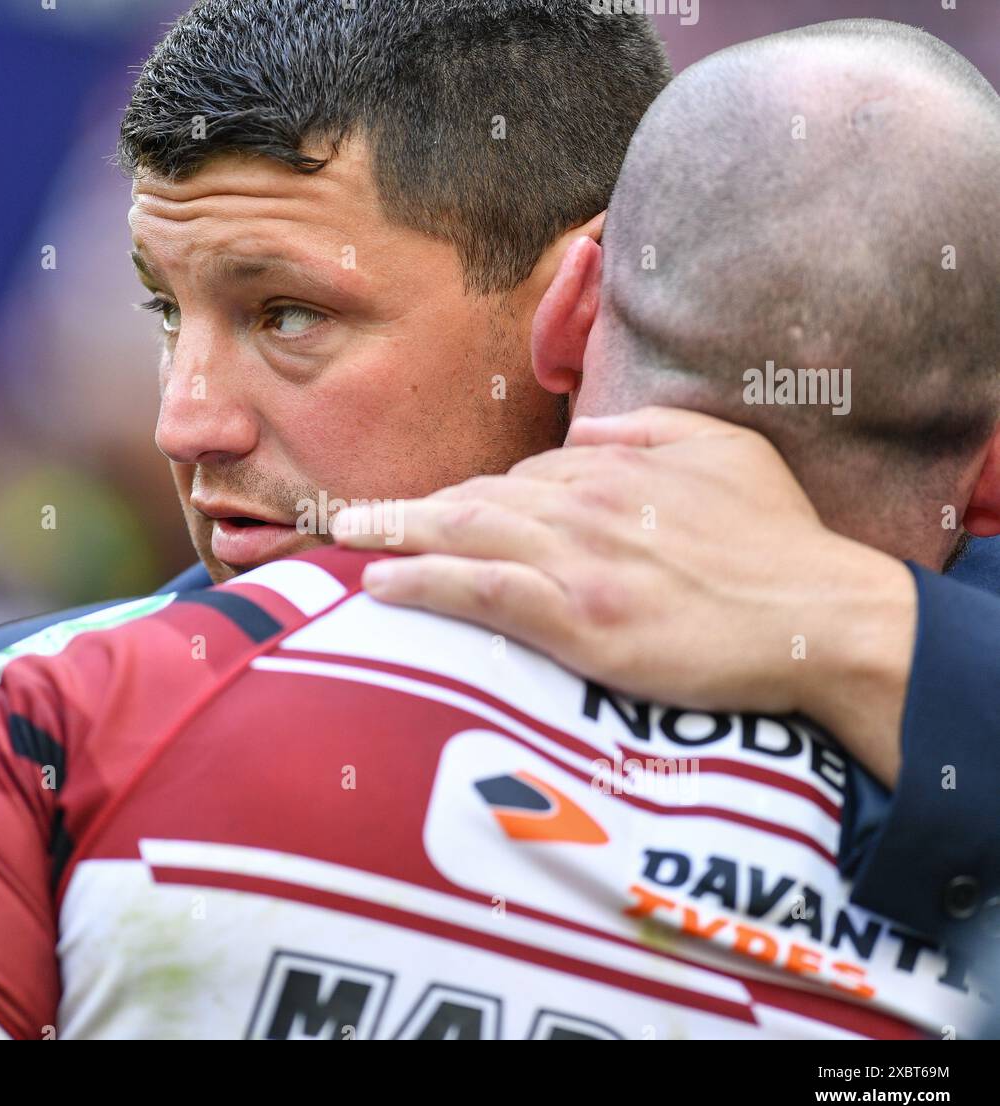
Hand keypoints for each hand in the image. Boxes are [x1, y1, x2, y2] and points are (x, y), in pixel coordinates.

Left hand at [331, 407, 916, 785]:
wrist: (820, 614)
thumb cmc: (778, 538)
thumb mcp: (722, 448)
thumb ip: (645, 429)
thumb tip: (582, 431)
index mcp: (613, 469)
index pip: (517, 477)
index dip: (467, 499)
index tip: (431, 514)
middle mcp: (584, 506)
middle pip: (474, 500)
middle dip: (407, 509)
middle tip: (348, 517)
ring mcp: (578, 561)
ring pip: (464, 535)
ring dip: (395, 534)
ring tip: (344, 538)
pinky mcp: (579, 617)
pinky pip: (481, 590)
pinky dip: (425, 581)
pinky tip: (380, 582)